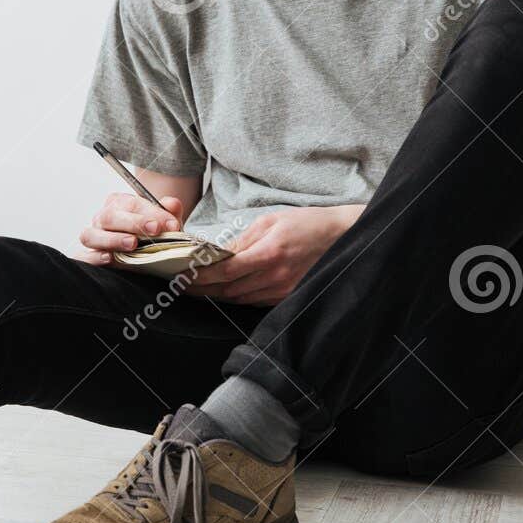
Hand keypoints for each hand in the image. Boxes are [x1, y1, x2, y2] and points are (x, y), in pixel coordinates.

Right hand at [74, 192, 185, 266]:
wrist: (148, 259)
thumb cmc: (152, 237)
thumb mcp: (165, 225)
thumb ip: (170, 213)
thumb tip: (172, 204)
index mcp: (119, 204)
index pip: (132, 203)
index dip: (152, 212)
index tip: (170, 224)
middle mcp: (103, 219)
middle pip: (110, 216)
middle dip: (134, 222)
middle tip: (154, 230)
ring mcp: (94, 238)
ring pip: (92, 234)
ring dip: (113, 239)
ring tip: (132, 244)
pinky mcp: (89, 257)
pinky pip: (84, 256)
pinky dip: (94, 257)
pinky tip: (109, 258)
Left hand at [182, 204, 366, 304]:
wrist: (342, 236)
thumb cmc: (305, 223)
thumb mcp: (270, 222)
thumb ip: (242, 241)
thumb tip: (216, 255)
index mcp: (269, 254)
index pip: (225, 272)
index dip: (200, 277)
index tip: (181, 277)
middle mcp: (276, 278)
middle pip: (228, 290)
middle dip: (202, 289)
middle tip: (180, 285)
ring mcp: (283, 291)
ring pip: (240, 298)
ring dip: (217, 294)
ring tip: (196, 287)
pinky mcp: (288, 297)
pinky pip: (255, 300)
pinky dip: (237, 295)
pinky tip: (224, 289)